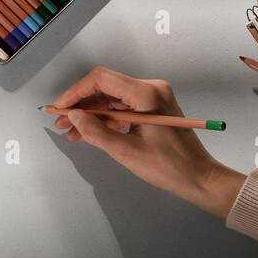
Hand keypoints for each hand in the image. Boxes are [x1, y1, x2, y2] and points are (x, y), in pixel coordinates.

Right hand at [51, 67, 243, 217]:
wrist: (198, 177)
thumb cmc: (168, 167)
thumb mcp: (126, 152)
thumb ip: (96, 132)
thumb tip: (72, 116)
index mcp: (147, 94)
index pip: (102, 79)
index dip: (76, 92)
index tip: (59, 108)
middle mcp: (150, 88)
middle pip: (105, 88)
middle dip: (80, 105)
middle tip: (59, 123)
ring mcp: (152, 97)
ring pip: (111, 98)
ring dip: (90, 114)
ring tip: (70, 132)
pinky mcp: (152, 107)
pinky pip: (122, 107)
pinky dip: (105, 119)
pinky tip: (87, 132)